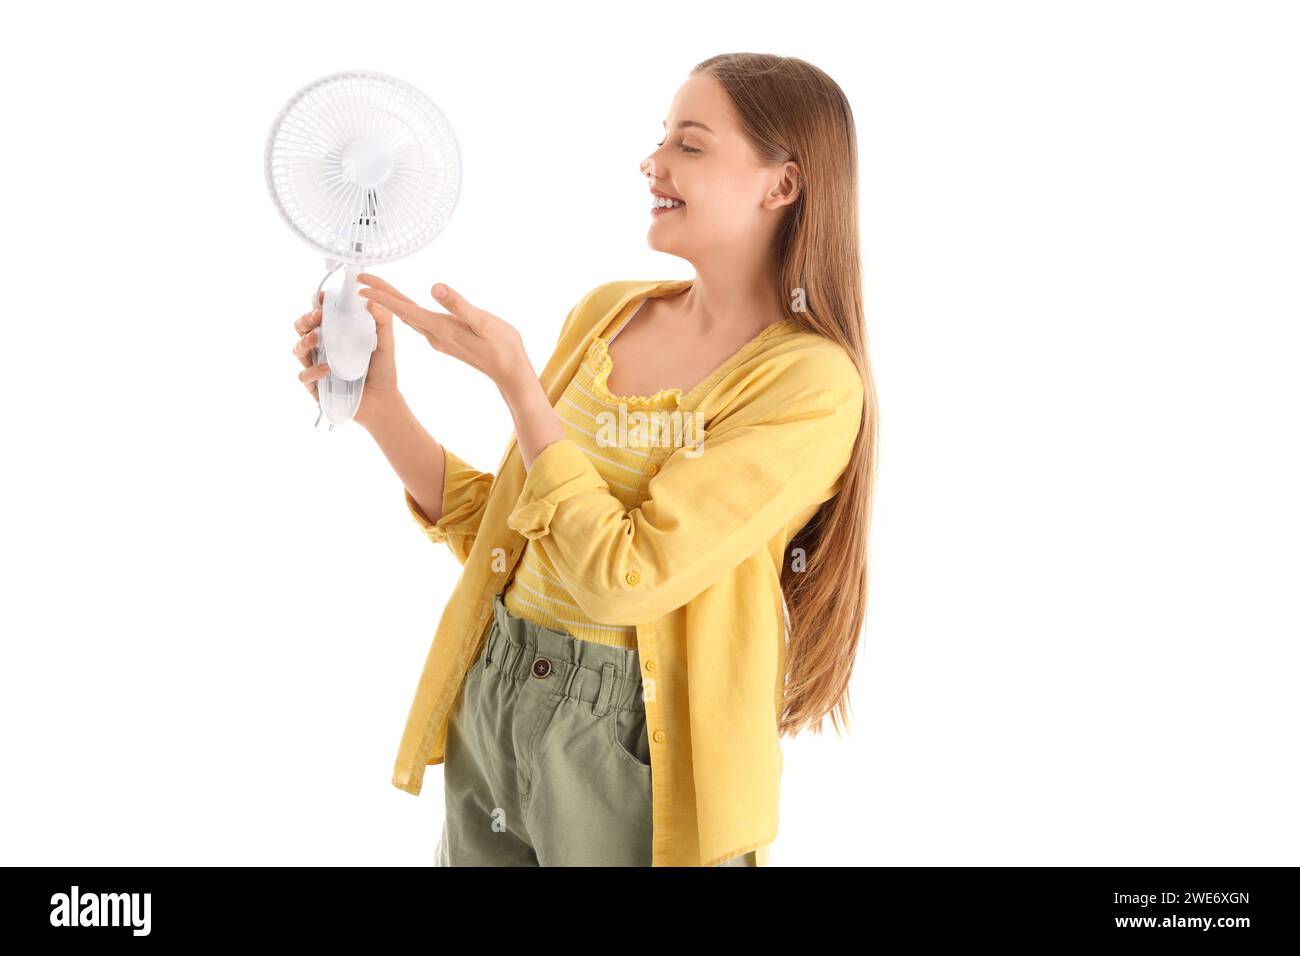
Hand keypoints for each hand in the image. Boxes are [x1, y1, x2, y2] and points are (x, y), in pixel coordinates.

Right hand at [292, 288, 401, 427]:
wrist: (383, 400)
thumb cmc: (382, 371)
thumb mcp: (386, 344)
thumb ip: (382, 322)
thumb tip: (374, 299)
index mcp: (335, 335)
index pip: (319, 316)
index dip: (315, 305)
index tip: (320, 297)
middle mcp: (322, 349)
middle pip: (301, 329)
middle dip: (305, 320)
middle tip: (317, 316)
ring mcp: (316, 367)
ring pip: (297, 350)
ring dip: (303, 341)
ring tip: (316, 338)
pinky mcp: (315, 387)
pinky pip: (304, 376)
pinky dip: (313, 371)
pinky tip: (327, 369)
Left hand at [355, 274, 529, 392]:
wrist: (510, 372)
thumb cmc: (502, 346)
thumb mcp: (483, 321)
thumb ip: (458, 305)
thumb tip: (434, 288)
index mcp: (439, 328)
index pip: (403, 308)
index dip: (381, 295)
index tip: (361, 284)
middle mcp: (434, 335)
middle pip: (400, 312)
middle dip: (379, 296)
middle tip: (360, 280)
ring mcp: (439, 339)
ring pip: (408, 318)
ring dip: (390, 304)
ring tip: (375, 291)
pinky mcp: (446, 340)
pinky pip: (418, 323)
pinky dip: (405, 312)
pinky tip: (403, 309)